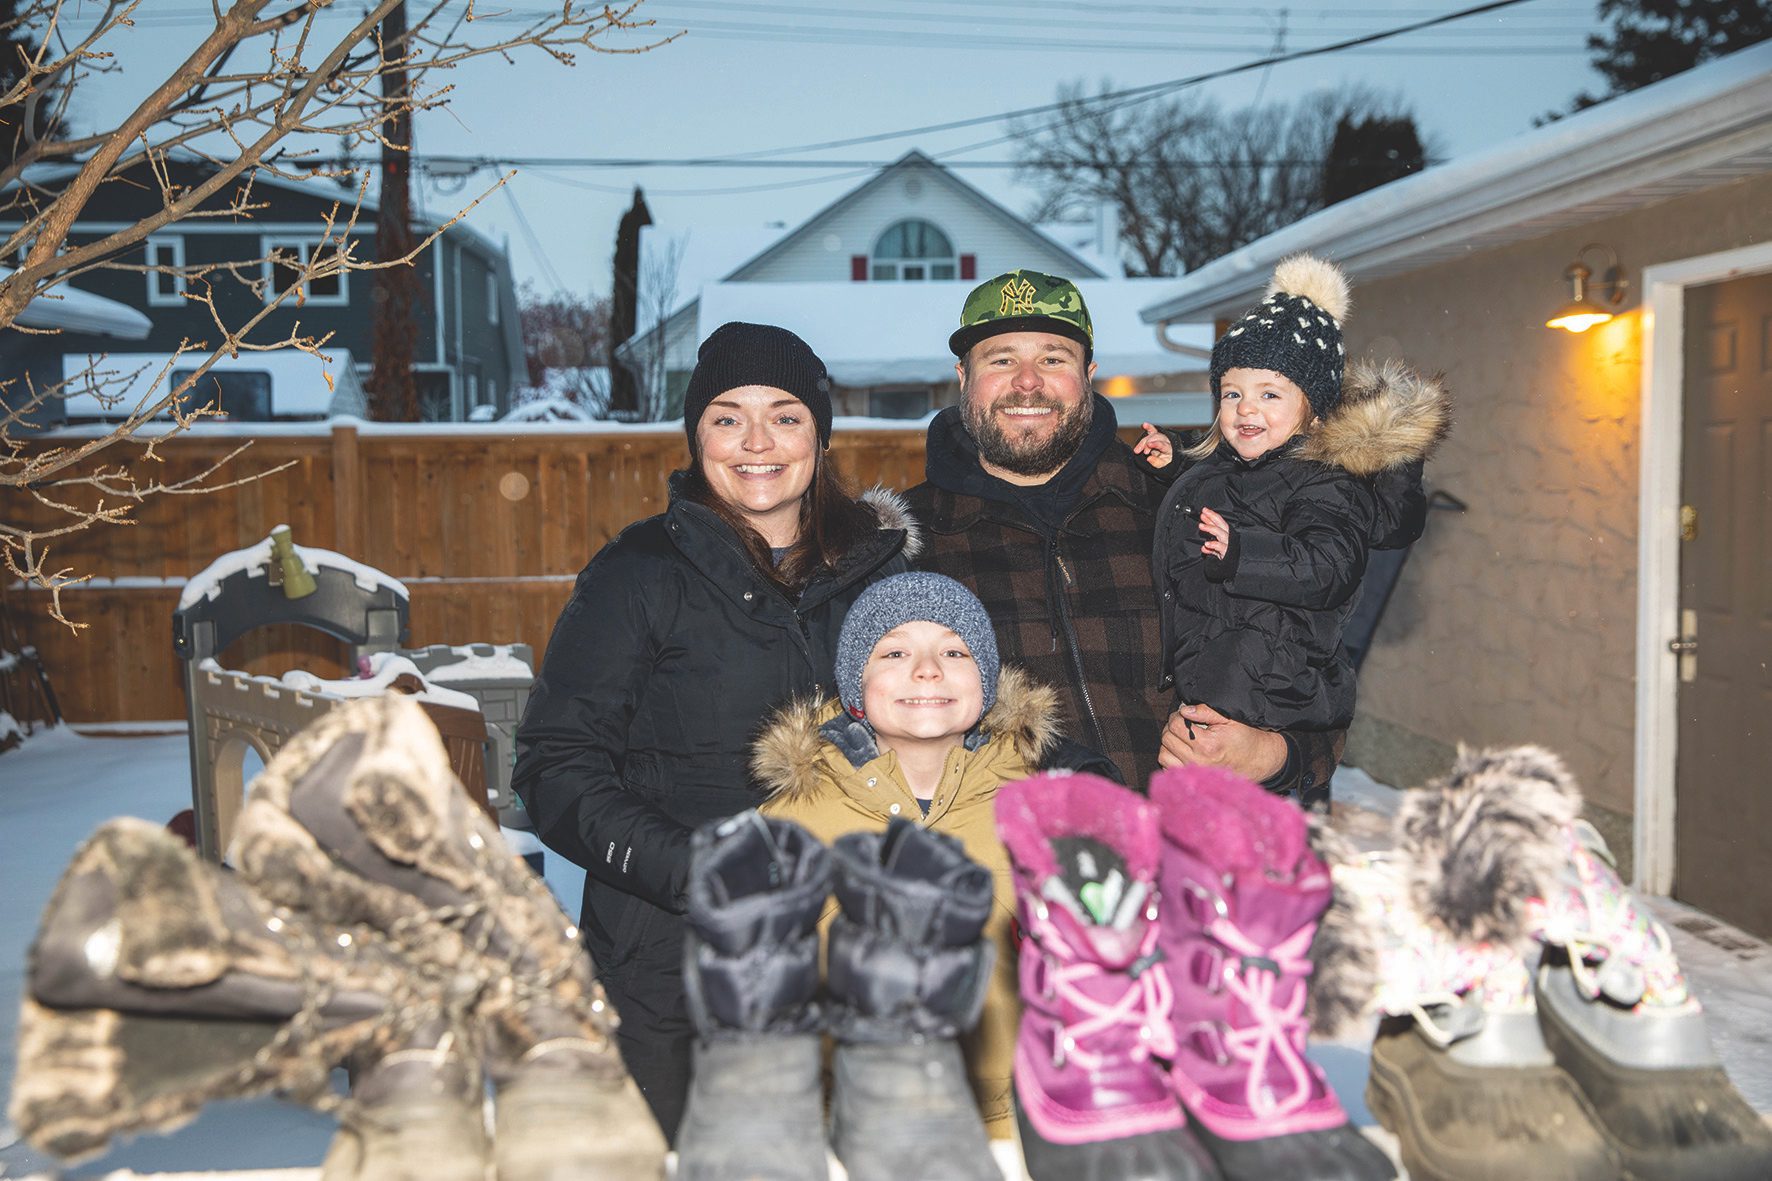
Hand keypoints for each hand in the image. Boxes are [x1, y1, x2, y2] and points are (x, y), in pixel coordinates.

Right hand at [1132, 422, 1172, 469]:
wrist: (1166, 458)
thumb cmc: (1165, 462)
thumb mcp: (1162, 465)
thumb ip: (1156, 462)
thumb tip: (1148, 458)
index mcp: (1169, 448)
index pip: (1162, 444)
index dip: (1155, 444)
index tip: (1148, 444)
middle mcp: (1166, 440)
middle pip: (1155, 438)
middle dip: (1145, 444)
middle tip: (1137, 452)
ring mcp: (1161, 437)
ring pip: (1151, 435)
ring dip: (1142, 441)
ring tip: (1136, 450)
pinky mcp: (1156, 435)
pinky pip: (1153, 430)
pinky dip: (1148, 427)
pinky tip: (1144, 425)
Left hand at [1158, 703, 1287, 781]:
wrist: (1258, 760)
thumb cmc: (1245, 738)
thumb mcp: (1230, 719)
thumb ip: (1206, 711)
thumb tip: (1184, 710)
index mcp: (1207, 745)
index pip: (1175, 725)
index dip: (1177, 716)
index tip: (1185, 715)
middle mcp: (1198, 762)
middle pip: (1167, 739)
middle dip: (1172, 728)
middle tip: (1184, 725)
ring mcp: (1194, 773)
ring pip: (1163, 755)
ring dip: (1169, 744)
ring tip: (1182, 738)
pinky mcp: (1192, 780)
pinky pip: (1168, 769)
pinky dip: (1171, 758)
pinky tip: (1183, 751)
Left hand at [1197, 506, 1230, 558]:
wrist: (1235, 571)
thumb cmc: (1228, 559)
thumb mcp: (1217, 552)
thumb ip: (1211, 548)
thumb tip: (1203, 547)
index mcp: (1226, 535)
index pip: (1219, 523)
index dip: (1212, 516)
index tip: (1204, 511)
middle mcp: (1229, 538)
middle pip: (1221, 524)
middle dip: (1212, 517)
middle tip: (1203, 513)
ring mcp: (1229, 544)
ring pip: (1221, 533)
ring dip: (1210, 528)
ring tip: (1201, 526)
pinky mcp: (1228, 552)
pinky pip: (1221, 547)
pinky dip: (1214, 544)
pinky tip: (1206, 544)